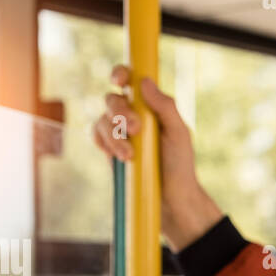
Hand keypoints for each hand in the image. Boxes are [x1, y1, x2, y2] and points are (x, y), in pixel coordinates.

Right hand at [91, 64, 223, 251]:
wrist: (171, 200)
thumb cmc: (180, 166)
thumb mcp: (179, 134)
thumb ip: (165, 107)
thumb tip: (145, 82)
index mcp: (151, 106)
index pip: (131, 80)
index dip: (121, 74)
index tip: (120, 81)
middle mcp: (133, 115)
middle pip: (112, 99)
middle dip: (119, 112)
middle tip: (135, 130)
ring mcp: (120, 133)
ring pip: (102, 119)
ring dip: (113, 136)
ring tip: (130, 156)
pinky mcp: (110, 150)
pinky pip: (96, 136)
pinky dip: (102, 142)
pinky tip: (117, 157)